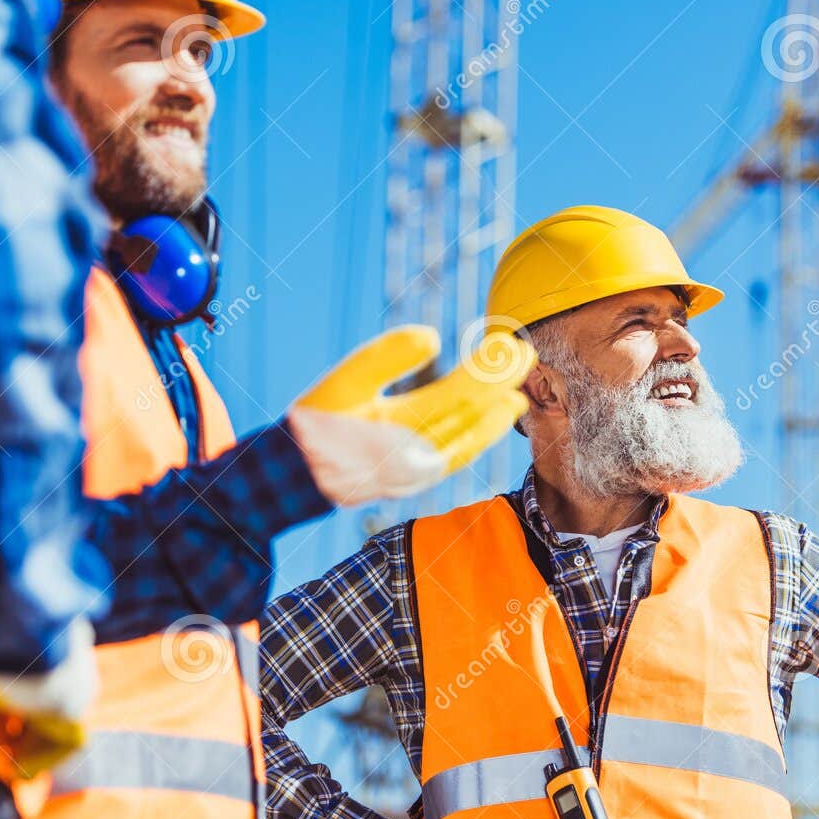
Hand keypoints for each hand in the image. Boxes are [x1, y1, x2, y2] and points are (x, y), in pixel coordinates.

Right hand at [288, 326, 534, 505]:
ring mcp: (415, 475)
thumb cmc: (314, 422)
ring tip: (516, 395)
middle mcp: (414, 458)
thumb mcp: (343, 380)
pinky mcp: (409, 482)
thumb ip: (386, 356)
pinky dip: (474, 442)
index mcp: (398, 429)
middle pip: (470, 418)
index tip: (513, 345)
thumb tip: (433, 337)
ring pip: (466, 445)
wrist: (292, 475)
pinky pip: (452, 461)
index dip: (489, 371)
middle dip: (501, 386)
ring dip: (493, 420)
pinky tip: (483, 427)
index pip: (458, 395)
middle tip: (525, 356)